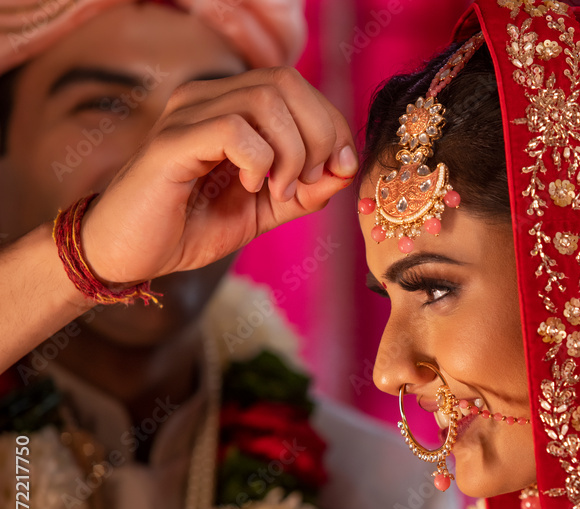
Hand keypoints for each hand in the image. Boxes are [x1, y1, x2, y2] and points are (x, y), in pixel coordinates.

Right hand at [79, 66, 355, 284]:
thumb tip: (347, 167)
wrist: (132, 255)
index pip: (296, 86)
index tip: (338, 169)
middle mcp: (205, 98)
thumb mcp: (266, 209)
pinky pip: (234, 129)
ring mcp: (185, 116)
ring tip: (278, 190)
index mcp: (228, 105)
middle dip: (317, 134)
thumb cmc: (193, 227)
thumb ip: (307, 189)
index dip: (331, 124)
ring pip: (265, 100)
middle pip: (285, 82)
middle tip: (306, 182)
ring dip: (290, 151)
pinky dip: (259, 161)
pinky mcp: (171, 143)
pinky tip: (249, 186)